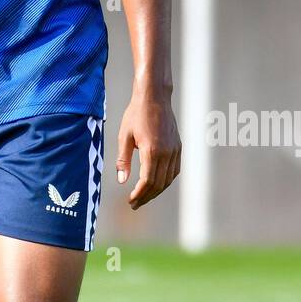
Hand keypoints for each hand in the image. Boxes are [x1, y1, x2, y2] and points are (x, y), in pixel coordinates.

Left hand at [115, 93, 180, 209]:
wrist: (154, 97)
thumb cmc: (136, 114)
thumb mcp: (124, 136)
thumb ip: (123, 160)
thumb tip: (122, 181)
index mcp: (152, 150)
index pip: (147, 181)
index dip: (139, 194)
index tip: (130, 200)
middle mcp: (166, 152)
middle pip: (158, 184)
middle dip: (146, 196)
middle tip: (134, 204)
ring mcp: (174, 150)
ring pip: (168, 179)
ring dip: (156, 191)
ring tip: (144, 196)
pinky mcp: (178, 147)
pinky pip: (174, 170)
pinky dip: (166, 180)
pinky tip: (157, 184)